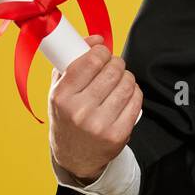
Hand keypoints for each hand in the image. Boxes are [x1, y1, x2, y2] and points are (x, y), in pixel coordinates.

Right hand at [48, 34, 142, 184]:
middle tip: (113, 66)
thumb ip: (72, 59)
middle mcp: (80, 111)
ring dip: (127, 77)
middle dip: (116, 63)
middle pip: (113, 70)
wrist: (74, 157)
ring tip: (119, 80)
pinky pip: (136, 101)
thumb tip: (97, 38)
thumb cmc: (66, 116)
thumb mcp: (58, 89)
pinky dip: (134, 92)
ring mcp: (100, 124)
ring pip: (127, 84)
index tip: (102, 53)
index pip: (91, 61)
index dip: (101, 51)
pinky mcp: (118, 134)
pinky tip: (126, 94)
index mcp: (62, 96)